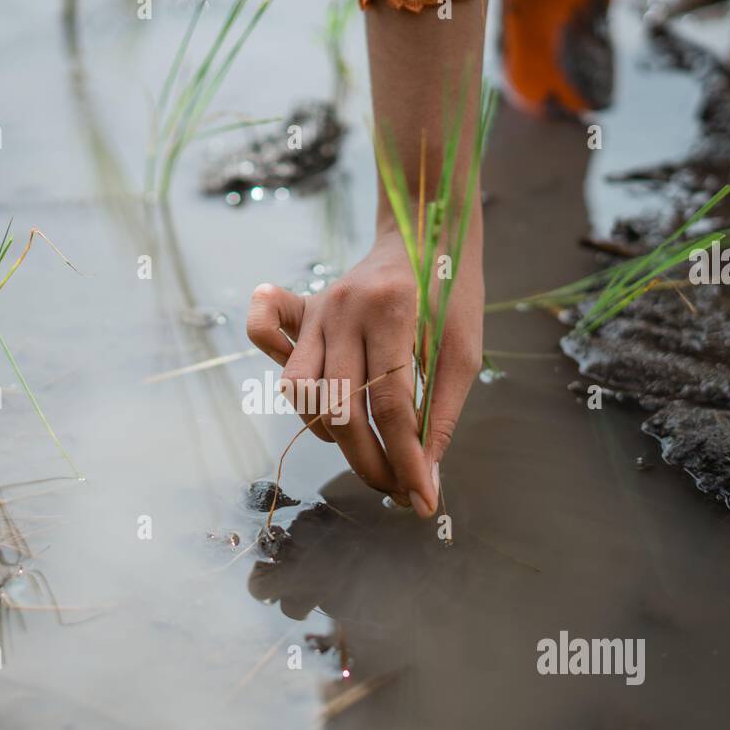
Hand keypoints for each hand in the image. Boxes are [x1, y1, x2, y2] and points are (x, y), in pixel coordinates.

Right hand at [246, 226, 482, 517]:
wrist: (427, 230)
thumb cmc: (452, 294)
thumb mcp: (463, 352)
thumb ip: (442, 414)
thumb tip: (427, 478)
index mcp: (395, 313)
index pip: (392, 408)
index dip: (406, 461)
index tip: (419, 499)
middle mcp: (346, 309)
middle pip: (342, 409)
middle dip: (368, 463)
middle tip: (393, 488)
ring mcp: (320, 307)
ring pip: (300, 390)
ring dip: (329, 433)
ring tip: (362, 445)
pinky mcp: (306, 307)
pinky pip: (265, 331)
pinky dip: (270, 359)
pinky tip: (304, 390)